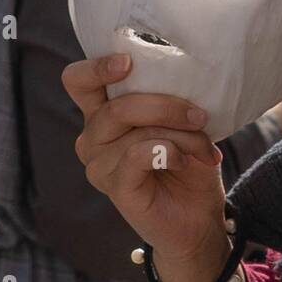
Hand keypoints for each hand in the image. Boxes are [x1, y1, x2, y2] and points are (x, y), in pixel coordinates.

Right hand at [62, 53, 227, 264]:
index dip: (97, 67)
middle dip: (166, 105)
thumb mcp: (182, 123)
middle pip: (117, 105)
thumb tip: (182, 75)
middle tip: (200, 116)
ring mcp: (99, 166)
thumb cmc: (188, 164)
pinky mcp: (116, 188)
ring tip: (203, 148)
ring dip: (181, 134)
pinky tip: (182, 162)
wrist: (199, 219)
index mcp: (103, 114)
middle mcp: (93, 138)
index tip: (128, 62)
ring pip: (137, 130)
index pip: (78, 81)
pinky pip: (138, 155)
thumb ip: (169, 98)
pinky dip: (169, 152)